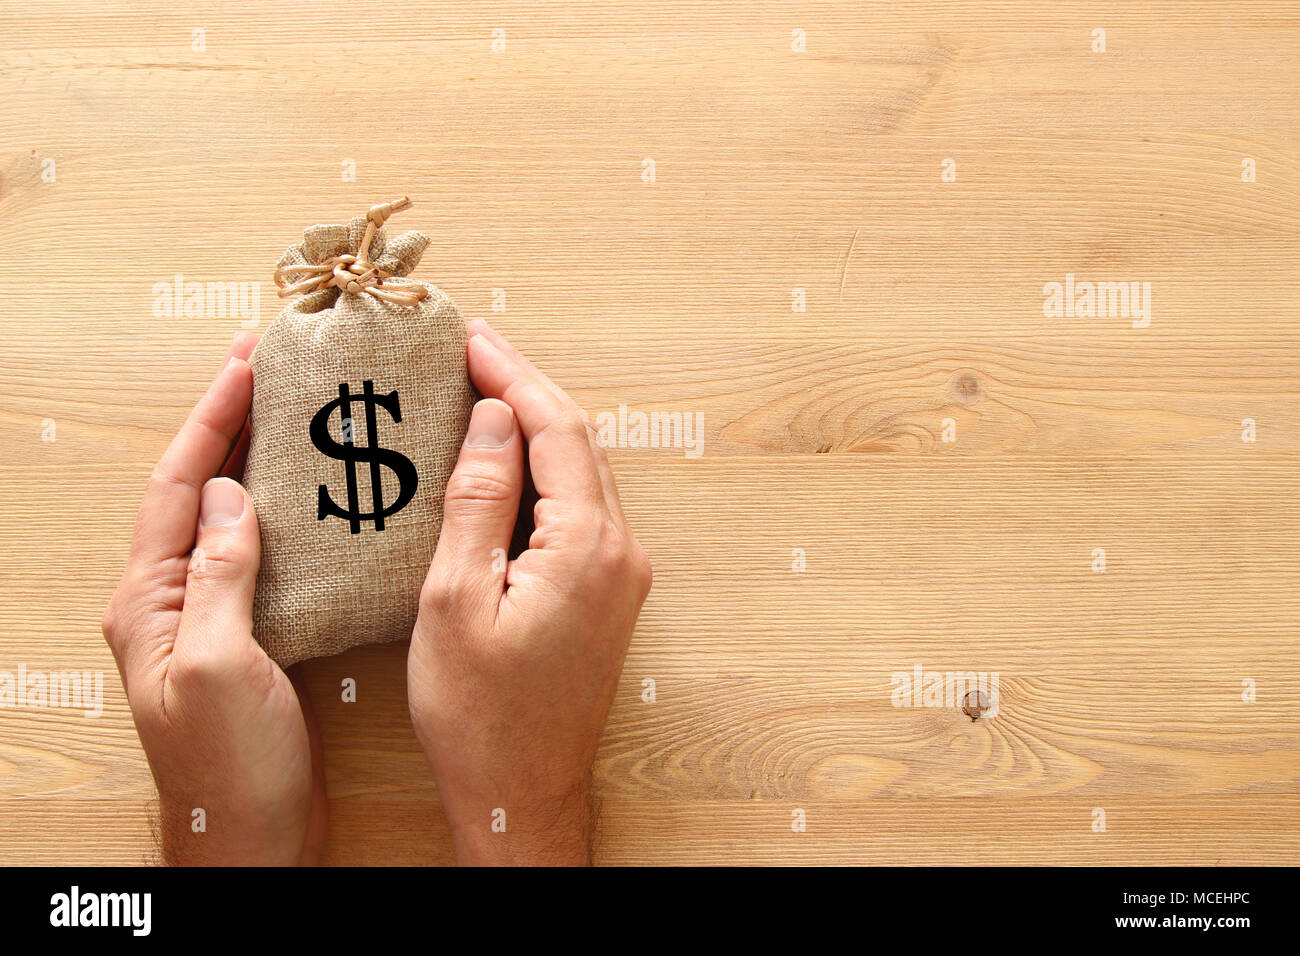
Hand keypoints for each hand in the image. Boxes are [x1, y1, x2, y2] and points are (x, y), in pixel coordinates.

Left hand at [102, 334, 326, 864]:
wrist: (250, 836)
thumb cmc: (228, 766)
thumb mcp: (218, 664)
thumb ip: (219, 575)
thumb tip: (223, 493)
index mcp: (149, 602)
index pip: (175, 487)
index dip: (210, 421)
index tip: (246, 366)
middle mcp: (171, 601)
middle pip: (195, 490)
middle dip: (229, 425)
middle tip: (271, 369)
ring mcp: (208, 617)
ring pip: (229, 516)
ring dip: (256, 461)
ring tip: (295, 412)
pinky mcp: (248, 634)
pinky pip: (260, 553)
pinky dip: (285, 511)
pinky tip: (315, 496)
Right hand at [408, 319, 651, 865]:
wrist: (522, 790)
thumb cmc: (478, 712)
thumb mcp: (454, 599)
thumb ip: (477, 500)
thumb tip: (490, 419)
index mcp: (588, 546)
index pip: (554, 428)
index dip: (511, 375)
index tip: (468, 338)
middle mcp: (621, 551)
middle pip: (577, 440)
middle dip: (525, 388)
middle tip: (472, 349)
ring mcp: (622, 573)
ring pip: (582, 471)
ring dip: (536, 426)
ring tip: (481, 390)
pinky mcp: (610, 591)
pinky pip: (580, 507)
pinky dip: (543, 470)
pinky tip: (504, 459)